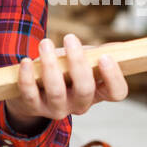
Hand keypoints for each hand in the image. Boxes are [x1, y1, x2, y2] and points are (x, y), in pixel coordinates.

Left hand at [5, 33, 128, 132]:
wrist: (33, 91)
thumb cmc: (63, 71)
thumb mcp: (82, 62)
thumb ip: (96, 54)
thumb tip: (120, 46)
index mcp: (97, 92)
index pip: (116, 92)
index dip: (114, 77)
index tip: (105, 57)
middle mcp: (79, 104)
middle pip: (85, 90)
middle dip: (78, 63)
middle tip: (70, 37)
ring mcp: (57, 109)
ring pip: (57, 92)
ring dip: (50, 65)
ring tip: (45, 43)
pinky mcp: (33, 107)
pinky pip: (30, 95)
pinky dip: (27, 77)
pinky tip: (26, 62)